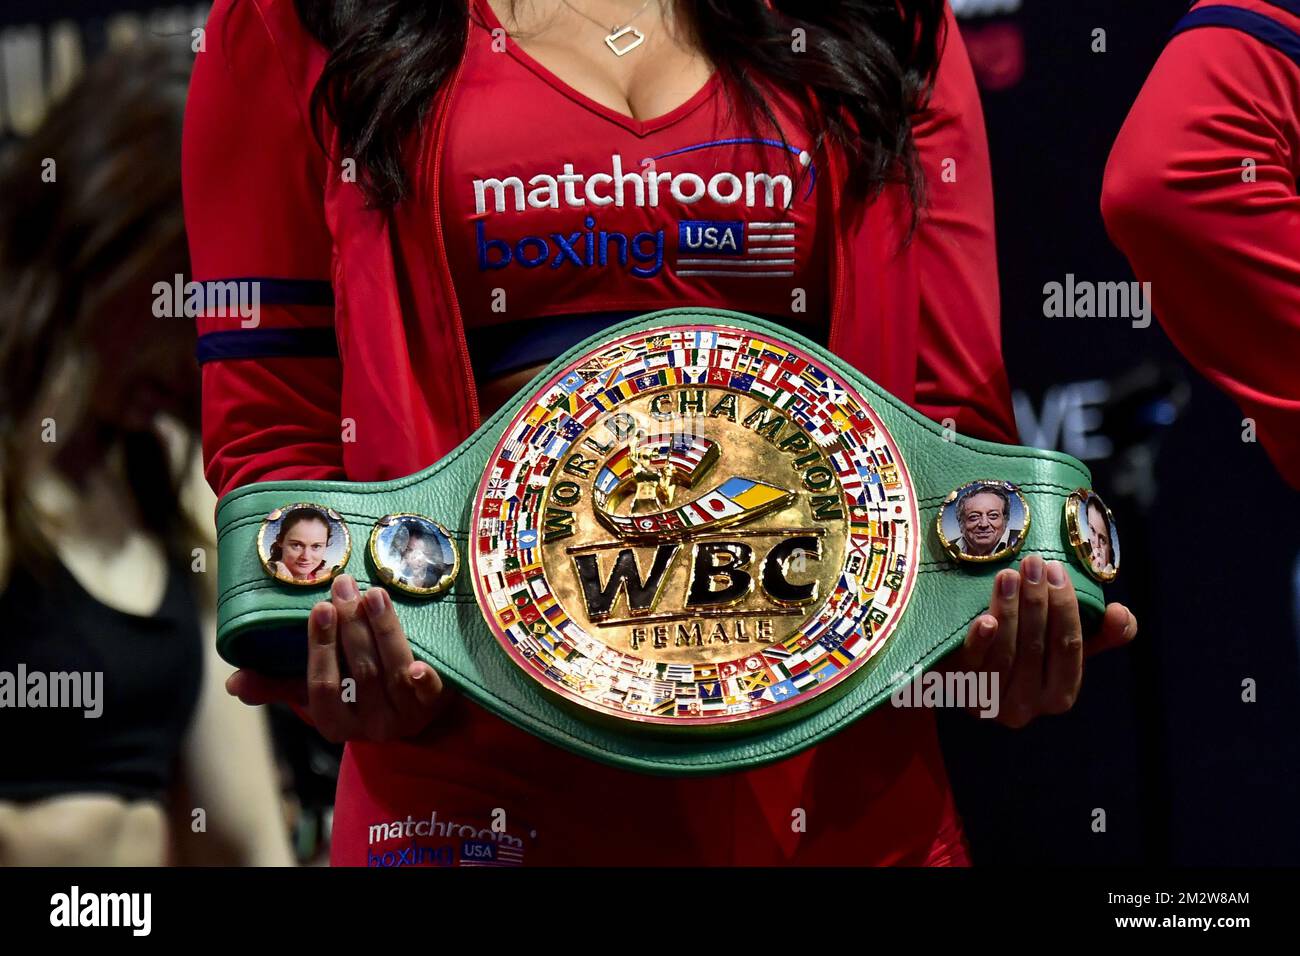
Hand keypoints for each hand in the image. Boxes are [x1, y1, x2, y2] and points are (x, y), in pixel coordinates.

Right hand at [225, 574, 449, 741]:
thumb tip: (233, 682)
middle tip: (344, 586)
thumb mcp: (320, 694)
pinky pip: (431, 694)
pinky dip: (425, 679)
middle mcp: (371, 726)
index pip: (323, 687)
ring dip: (384, 630)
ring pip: (393, 671)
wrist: (414, 712)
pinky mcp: (434, 707)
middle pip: (361, 672)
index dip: (321, 648)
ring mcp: (405, 718)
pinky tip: (421, 663)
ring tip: (374, 594)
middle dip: (351, 626)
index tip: (320, 608)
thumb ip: (278, 685)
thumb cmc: (356, 694)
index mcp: (336, 724)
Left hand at [944, 554, 1136, 727]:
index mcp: (1060, 696)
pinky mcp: (960, 693)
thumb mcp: (1064, 647)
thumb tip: (1121, 612)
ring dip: (1009, 611)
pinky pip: (971, 667)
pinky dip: (980, 642)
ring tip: (1008, 575)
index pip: (1069, 648)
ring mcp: (991, 704)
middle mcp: (1028, 707)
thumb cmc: (1024, 655)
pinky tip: (983, 619)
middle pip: (1036, 649)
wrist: (965, 676)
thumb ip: (1102, 633)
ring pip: (1005, 655)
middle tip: (1032, 564)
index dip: (1065, 608)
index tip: (1057, 570)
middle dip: (1036, 602)